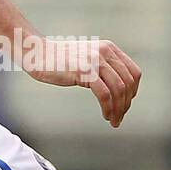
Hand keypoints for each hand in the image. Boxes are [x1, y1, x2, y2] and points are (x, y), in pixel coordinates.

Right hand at [21, 35, 140, 128]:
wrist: (37, 53)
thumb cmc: (56, 59)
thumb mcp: (85, 57)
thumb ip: (100, 66)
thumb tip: (111, 86)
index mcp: (108, 48)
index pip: (133, 72)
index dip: (133, 91)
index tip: (126, 104)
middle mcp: (105, 52)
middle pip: (128, 83)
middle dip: (126, 104)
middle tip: (120, 117)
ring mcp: (95, 61)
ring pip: (118, 90)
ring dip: (119, 109)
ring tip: (114, 120)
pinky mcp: (85, 72)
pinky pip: (105, 94)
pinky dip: (108, 107)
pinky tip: (106, 115)